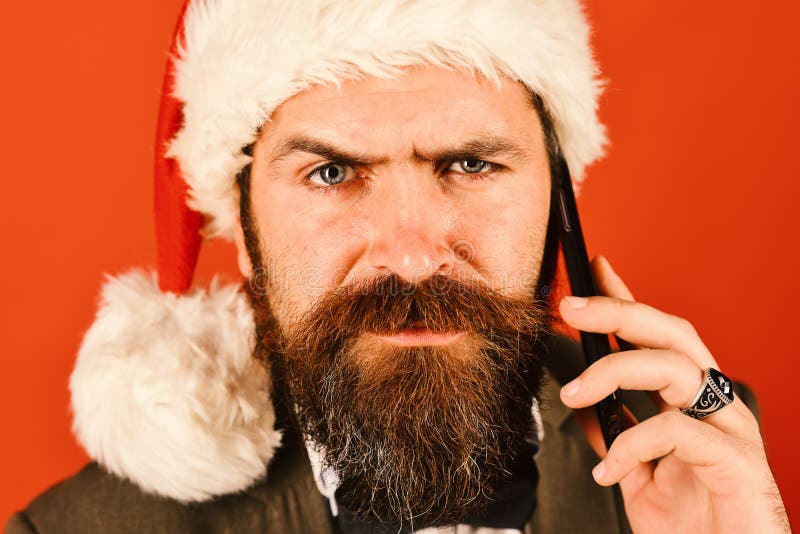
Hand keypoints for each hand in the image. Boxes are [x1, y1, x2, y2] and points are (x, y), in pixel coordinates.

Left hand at [558, 255, 790, 533]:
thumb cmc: (694, 526)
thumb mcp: (639, 476)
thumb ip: (618, 437)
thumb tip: (585, 405)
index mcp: (691, 403)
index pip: (658, 336)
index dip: (626, 299)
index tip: (593, 269)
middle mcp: (715, 406)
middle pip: (672, 335)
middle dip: (619, 311)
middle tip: (572, 306)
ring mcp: (731, 430)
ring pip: (676, 368)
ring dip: (614, 371)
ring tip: (574, 394)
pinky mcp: (739, 463)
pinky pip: (679, 432)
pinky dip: (632, 444)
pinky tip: (607, 469)